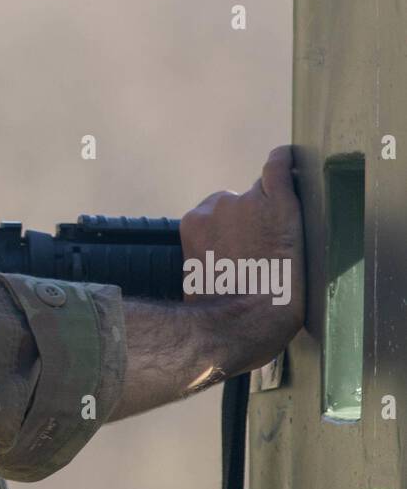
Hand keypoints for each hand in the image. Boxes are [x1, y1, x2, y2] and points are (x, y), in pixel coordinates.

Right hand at [178, 144, 304, 373]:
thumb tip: (223, 262)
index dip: (235, 231)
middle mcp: (216, 206)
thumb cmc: (219, 318)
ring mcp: (249, 202)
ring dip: (274, 211)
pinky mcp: (279, 202)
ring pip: (265, 193)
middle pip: (241, 201)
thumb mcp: (196, 283)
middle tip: (267, 250)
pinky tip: (295, 164)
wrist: (240, 325)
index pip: (218, 213)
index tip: (244, 248)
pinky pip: (281, 166)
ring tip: (286, 239)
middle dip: (253, 220)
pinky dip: (287, 163)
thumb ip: (208, 258)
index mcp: (193, 225)